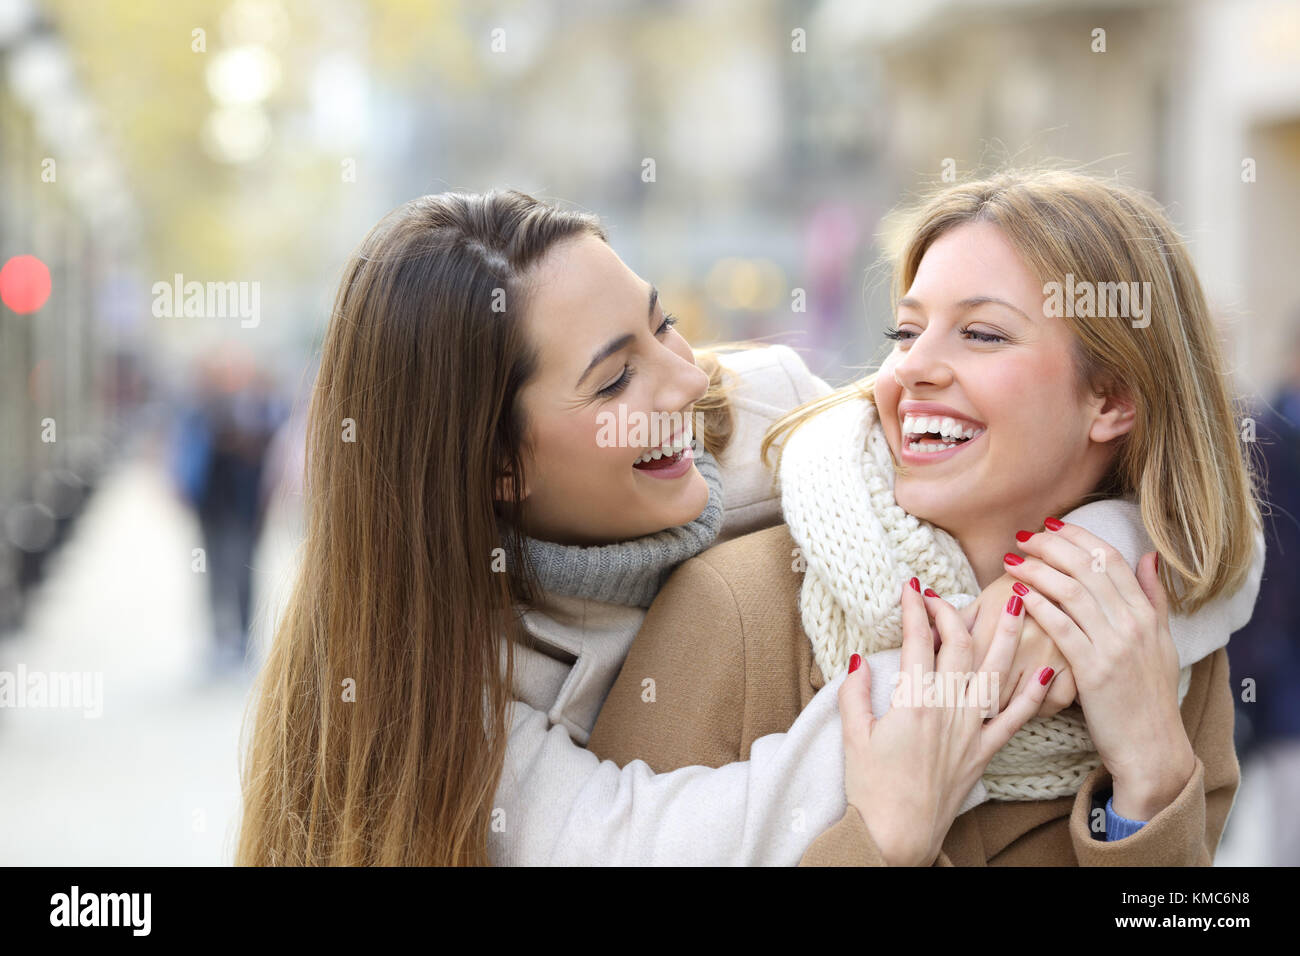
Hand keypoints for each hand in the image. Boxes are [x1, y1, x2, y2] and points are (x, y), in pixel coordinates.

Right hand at [839, 578, 1057, 864]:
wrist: (897, 836)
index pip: (918, 641)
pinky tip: (1045, 673)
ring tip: (1018, 603)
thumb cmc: (871, 789)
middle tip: (945, 592)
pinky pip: (1015, 720)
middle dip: (954, 611)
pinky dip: (1032, 696)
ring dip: (1007, 635)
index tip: (912, 586)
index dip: (916, 608)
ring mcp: (970, 731)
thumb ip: (854, 692)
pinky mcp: (984, 752)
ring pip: (995, 672)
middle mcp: (947, 710)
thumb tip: (859, 659)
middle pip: (960, 646)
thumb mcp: (852, 735)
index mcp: (913, 702)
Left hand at [1005, 520, 1195, 820]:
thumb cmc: (1148, 695)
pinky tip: (1017, 594)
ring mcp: (1115, 646)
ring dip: (1037, 570)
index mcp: (1147, 613)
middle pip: (1087, 567)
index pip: (1111, 558)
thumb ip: (1154, 598)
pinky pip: (1061, 627)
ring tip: (1013, 560)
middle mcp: (1133, 623)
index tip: (1051, 523)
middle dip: (1051, 545)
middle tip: (1024, 536)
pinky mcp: (1094, 670)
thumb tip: (1149, 557)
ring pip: (1072, 592)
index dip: (1079, 536)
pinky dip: (1038, 605)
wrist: (1152, 746)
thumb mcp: (1160, 643)